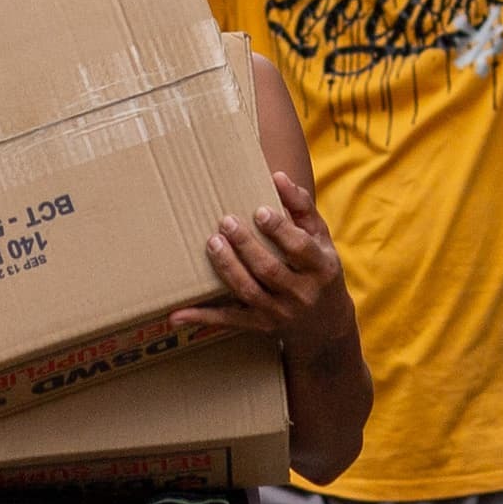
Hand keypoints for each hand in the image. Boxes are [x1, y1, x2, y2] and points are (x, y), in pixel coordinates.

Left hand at [174, 172, 348, 349]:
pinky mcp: (260, 326)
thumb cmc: (318, 268)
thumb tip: (278, 177)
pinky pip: (229, 321)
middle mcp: (301, 293)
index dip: (279, 229)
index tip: (259, 211)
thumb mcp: (320, 238)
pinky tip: (176, 313)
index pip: (299, 247)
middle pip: (269, 269)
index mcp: (320, 267)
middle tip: (225, 222)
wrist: (325, 322)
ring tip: (212, 243)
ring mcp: (279, 312)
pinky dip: (202, 318)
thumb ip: (301, 207)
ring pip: (248, 291)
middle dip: (245, 246)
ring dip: (227, 267)